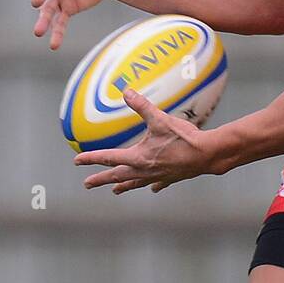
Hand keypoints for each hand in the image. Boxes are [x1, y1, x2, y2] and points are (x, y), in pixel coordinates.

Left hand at [74, 87, 214, 192]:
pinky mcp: (171, 177)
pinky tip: (152, 188)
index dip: (91, 158)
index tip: (77, 161)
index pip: (108, 157)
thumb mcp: (160, 118)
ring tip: (115, 191)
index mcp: (138, 157)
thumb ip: (142, 106)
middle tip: (87, 183)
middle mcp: (144, 170)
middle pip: (118, 176)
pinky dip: (152, 185)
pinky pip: (157, 183)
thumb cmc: (183, 137)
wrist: (207, 155)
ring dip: (123, 185)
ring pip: (135, 183)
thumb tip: (126, 91)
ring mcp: (157, 176)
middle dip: (101, 179)